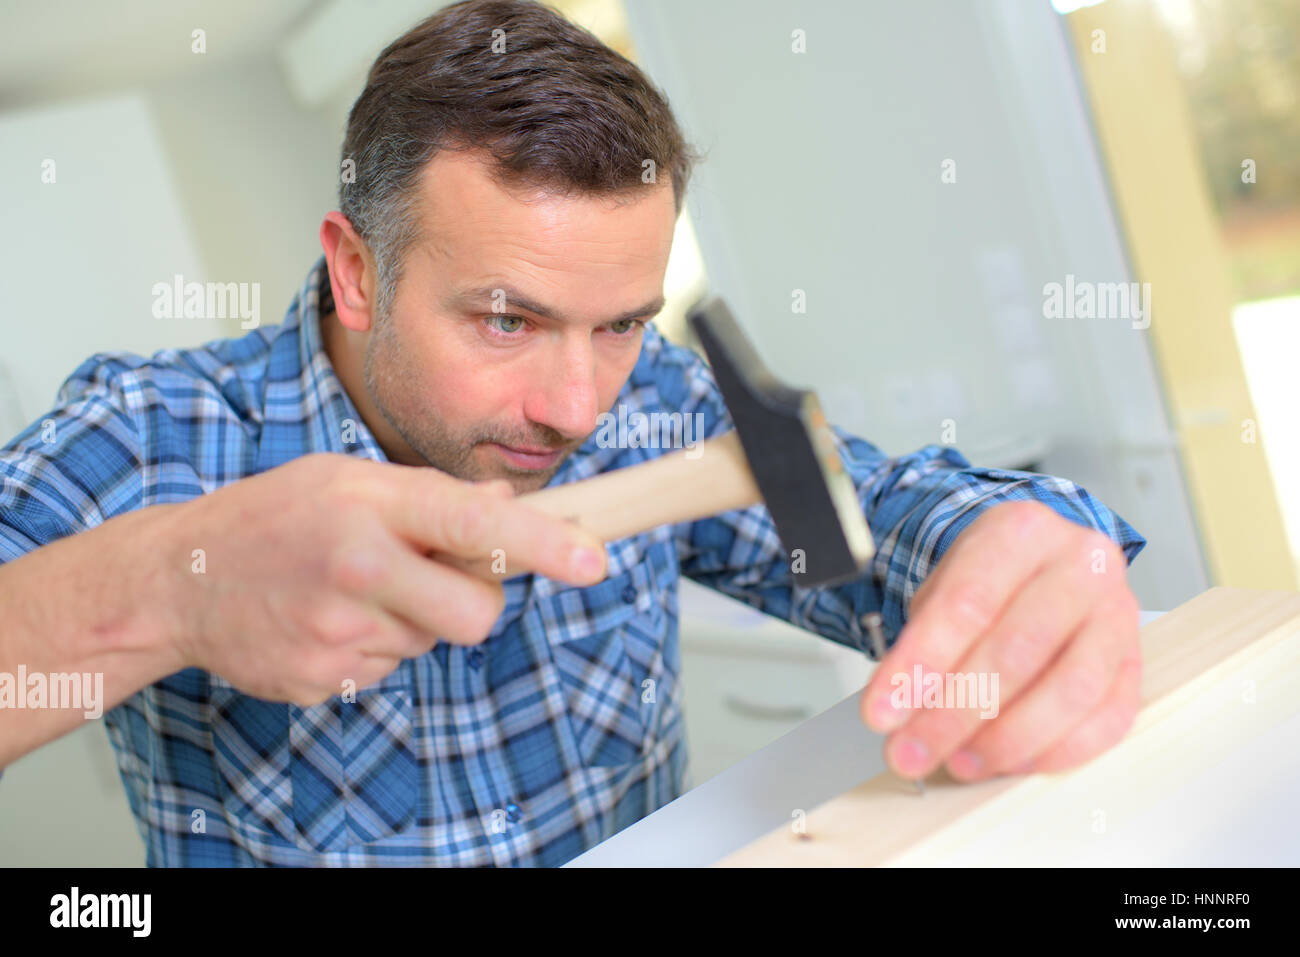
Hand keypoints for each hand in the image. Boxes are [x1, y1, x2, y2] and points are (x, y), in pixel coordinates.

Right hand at [160, 453, 607, 705]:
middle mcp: (358, 568)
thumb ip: (433, 494)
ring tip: (358, 588)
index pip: (475, 524)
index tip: (591, 561)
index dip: (542, 545)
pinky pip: (391, 668)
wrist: (179, 578)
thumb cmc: (275, 515)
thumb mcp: (349, 478)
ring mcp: (339, 632)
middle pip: (477, 614)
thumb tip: (509, 504)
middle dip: (476, 601)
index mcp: (370, 505)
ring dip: (416, 619)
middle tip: (435, 575)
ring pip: (433, 642)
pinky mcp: (324, 679)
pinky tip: (333, 616)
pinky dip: (378, 645)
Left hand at [860, 500, 1141, 780]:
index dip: (920, 663)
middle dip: (954, 713)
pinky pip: (1107, 720)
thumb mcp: (943, 585)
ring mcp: (1117, 614)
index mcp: (1022, 531)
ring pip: (1069, 689)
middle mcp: (1081, 564)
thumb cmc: (989, 580)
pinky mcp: (1135, 662)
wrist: (1045, 563)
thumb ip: (921, 641)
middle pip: (1017, 649)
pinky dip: (1055, 752)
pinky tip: (1010, 763)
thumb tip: (898, 708)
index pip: (967, 603)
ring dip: (1005, 740)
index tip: (882, 711)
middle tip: (909, 751)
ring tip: (958, 762)